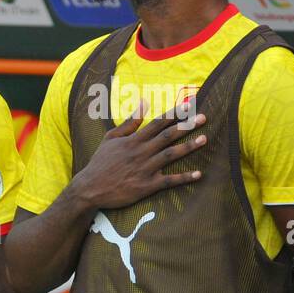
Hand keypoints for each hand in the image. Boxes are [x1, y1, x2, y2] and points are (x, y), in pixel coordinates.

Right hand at [71, 97, 207, 210]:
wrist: (89, 188)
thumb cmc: (100, 162)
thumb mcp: (110, 138)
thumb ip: (129, 122)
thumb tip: (143, 104)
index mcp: (133, 140)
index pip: (157, 123)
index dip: (174, 113)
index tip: (190, 105)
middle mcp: (140, 152)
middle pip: (167, 136)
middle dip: (186, 126)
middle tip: (203, 118)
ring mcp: (144, 169)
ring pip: (170, 155)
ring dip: (188, 147)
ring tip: (204, 139)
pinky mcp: (146, 186)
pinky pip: (168, 181)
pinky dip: (183, 178)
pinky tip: (198, 174)